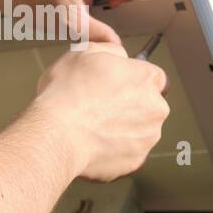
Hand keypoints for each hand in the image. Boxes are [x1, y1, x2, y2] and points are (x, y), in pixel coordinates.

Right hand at [31, 41, 169, 181]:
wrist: (56, 135)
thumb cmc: (67, 92)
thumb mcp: (84, 52)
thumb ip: (110, 50)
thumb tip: (119, 55)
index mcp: (147, 78)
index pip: (153, 77)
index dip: (132, 80)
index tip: (116, 86)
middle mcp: (156, 109)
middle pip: (148, 105)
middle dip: (129, 106)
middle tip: (98, 106)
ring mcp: (147, 138)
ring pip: (138, 131)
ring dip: (122, 128)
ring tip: (91, 126)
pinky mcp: (134, 162)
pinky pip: (126, 153)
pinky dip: (113, 150)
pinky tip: (91, 143)